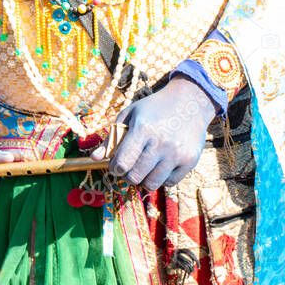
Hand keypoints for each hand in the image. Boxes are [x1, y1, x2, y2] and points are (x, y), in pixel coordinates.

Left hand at [94, 77, 215, 190]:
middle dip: (127, 175)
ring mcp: (177, 153)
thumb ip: (111, 136)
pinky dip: (161, 178)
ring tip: (143, 167)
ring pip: (152, 184)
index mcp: (143, 128)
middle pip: (135, 177)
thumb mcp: (130, 114)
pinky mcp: (190, 161)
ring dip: (144, 179)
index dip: (115, 168)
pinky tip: (160, 165)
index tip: (115, 164)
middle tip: (129, 167)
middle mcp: (161, 142)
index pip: (122, 163)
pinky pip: (169, 183)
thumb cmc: (154, 108)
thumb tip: (94, 157)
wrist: (189, 101)